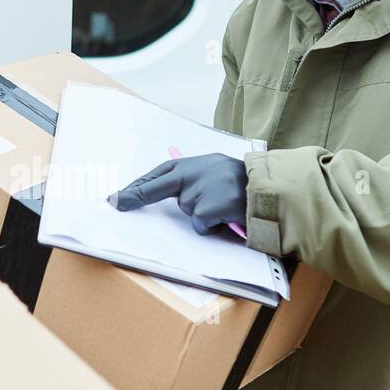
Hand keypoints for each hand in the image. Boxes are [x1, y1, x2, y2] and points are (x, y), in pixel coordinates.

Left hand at [111, 153, 246, 234]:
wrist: (273, 190)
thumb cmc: (244, 186)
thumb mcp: (217, 173)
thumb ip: (194, 180)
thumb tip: (175, 198)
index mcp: (199, 162)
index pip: (162, 171)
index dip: (140, 184)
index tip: (120, 195)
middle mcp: (199, 171)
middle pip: (159, 186)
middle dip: (136, 195)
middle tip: (116, 202)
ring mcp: (205, 187)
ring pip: (188, 211)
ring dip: (201, 216)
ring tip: (223, 209)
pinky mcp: (213, 205)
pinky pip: (201, 224)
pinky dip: (212, 227)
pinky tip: (227, 218)